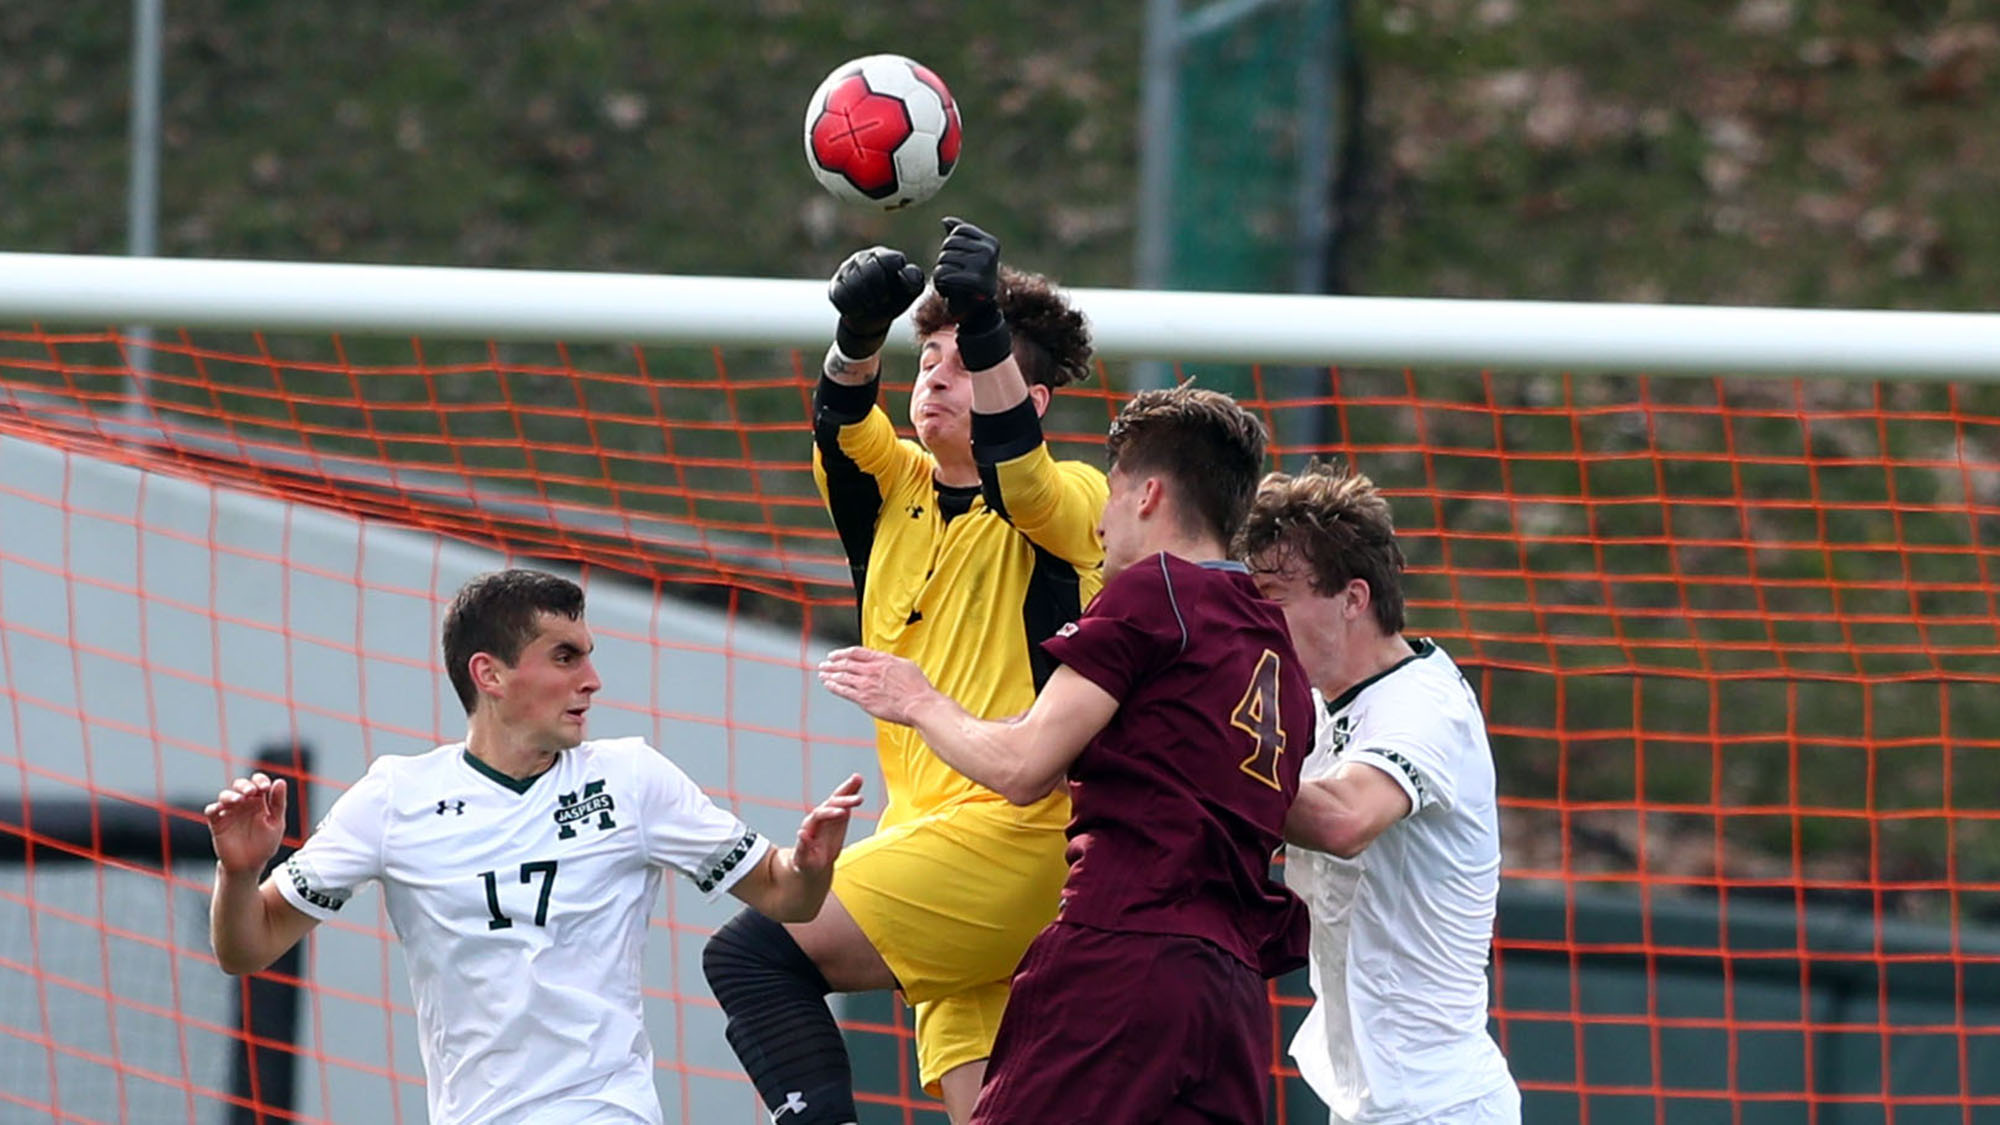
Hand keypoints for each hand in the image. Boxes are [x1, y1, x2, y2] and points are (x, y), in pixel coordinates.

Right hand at [204, 772, 287, 876]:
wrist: (249, 865)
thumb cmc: (264, 844)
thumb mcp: (276, 823)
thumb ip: (278, 803)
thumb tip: (280, 781)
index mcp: (259, 802)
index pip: (258, 783)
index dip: (260, 780)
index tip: (265, 787)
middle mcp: (243, 804)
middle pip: (240, 785)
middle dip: (244, 785)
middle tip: (251, 792)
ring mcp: (229, 812)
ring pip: (225, 796)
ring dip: (231, 795)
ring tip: (239, 800)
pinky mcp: (217, 823)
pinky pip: (211, 811)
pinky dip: (214, 807)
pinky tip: (219, 808)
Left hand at [789, 773, 864, 874]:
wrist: (813, 862)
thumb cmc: (806, 863)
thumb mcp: (803, 860)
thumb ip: (802, 848)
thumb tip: (801, 833)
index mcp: (809, 827)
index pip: (818, 815)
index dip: (830, 813)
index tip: (842, 813)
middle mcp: (818, 818)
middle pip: (829, 804)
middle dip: (842, 801)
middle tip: (857, 800)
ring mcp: (828, 815)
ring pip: (837, 799)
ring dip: (847, 789)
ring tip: (858, 779)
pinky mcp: (838, 816)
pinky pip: (844, 802)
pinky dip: (850, 791)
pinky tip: (858, 781)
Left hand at [818, 646, 933, 725]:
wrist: (918, 704)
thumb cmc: (916, 687)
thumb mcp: (905, 665)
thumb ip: (890, 662)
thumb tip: (883, 661)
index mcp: (881, 660)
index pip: (856, 652)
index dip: (842, 652)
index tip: (835, 655)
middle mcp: (871, 670)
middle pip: (846, 664)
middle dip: (832, 664)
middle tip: (824, 664)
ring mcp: (866, 685)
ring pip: (842, 676)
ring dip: (829, 674)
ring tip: (822, 673)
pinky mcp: (864, 699)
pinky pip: (844, 691)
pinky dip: (833, 686)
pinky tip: (828, 684)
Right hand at [829, 246, 924, 359]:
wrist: (871, 318)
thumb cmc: (893, 300)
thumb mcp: (910, 291)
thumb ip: (914, 279)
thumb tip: (903, 273)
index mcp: (885, 255)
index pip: (891, 260)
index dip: (895, 280)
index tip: (895, 291)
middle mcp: (864, 257)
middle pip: (871, 271)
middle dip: (880, 292)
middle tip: (883, 300)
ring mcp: (847, 269)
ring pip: (854, 283)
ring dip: (867, 301)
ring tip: (871, 305)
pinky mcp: (835, 285)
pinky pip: (841, 296)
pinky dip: (853, 308)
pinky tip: (858, 309)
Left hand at [932, 216, 999, 319]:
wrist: (977, 312)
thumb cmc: (970, 280)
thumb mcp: (968, 255)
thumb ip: (959, 237)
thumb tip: (945, 220)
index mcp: (991, 242)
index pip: (958, 231)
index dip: (952, 246)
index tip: (962, 262)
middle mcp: (989, 252)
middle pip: (949, 244)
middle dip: (946, 259)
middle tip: (957, 275)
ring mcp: (983, 266)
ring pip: (943, 258)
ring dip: (942, 272)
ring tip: (955, 283)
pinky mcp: (973, 282)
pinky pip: (942, 274)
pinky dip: (941, 284)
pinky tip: (951, 290)